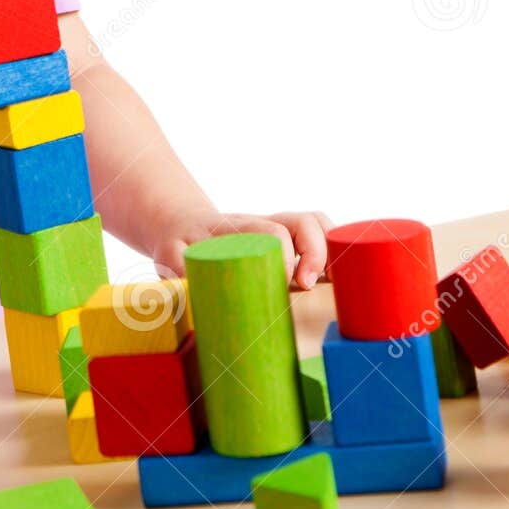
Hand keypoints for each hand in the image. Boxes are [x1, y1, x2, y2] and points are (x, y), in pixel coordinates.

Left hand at [152, 209, 332, 291]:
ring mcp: (279, 229)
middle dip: (313, 252)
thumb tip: (188, 286)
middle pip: (301, 222)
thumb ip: (176, 265)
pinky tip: (336, 279)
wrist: (183, 222)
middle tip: (307, 285)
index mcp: (237, 228)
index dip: (283, 254)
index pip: (269, 232)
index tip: (289, 280)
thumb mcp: (171, 252)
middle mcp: (263, 223)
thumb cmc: (181, 243)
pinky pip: (320, 232)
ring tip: (333, 281)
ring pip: (316, 223)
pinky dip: (334, 249)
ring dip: (330, 248)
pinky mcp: (288, 239)